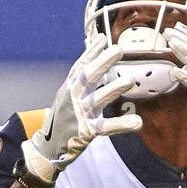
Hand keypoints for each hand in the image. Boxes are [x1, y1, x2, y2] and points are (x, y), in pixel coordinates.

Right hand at [21, 34, 142, 182]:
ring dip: (114, 89)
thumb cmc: (64, 118)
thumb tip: (93, 50)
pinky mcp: (87, 131)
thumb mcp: (68, 95)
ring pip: (98, 99)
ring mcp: (80, 114)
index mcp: (69, 88)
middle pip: (88, 77)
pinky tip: (137, 122)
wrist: (49, 147)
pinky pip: (107, 127)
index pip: (80, 66)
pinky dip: (122, 124)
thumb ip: (81, 77)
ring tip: (130, 80)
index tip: (102, 39)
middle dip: (102, 63)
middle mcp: (73, 98)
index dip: (91, 52)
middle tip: (117, 50)